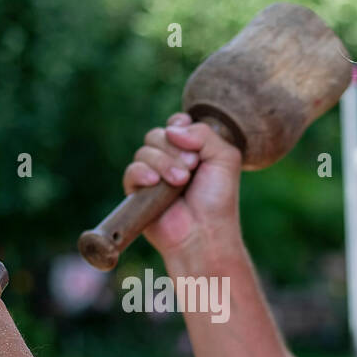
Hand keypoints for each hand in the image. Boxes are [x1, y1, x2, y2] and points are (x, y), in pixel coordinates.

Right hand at [122, 112, 244, 263]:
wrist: (205, 231)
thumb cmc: (218, 199)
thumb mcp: (225, 158)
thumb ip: (204, 133)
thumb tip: (172, 129)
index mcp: (189, 150)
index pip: (174, 125)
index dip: (178, 125)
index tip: (188, 135)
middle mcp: (169, 160)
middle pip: (157, 134)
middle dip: (174, 148)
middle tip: (192, 167)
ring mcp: (152, 176)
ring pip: (144, 151)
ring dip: (164, 163)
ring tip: (180, 181)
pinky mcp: (137, 192)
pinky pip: (131, 171)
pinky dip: (142, 172)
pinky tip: (155, 182)